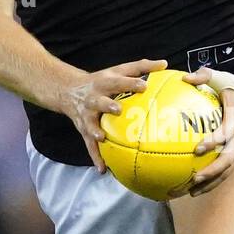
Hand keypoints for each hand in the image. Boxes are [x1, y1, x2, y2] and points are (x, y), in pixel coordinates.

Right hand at [60, 57, 167, 172]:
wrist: (69, 91)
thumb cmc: (102, 81)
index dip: (130, 83)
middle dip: (108, 105)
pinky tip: (103, 169)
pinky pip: (89, 145)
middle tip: (118, 110)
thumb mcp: (118, 70)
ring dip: (95, 130)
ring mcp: (87, 115)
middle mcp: (94, 98)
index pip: (118, 82)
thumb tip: (165, 64)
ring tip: (102, 138)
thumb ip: (141, 67)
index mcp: (104, 83)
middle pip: (100, 101)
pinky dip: (96, 157)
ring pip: (90, 124)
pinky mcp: (83, 129)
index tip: (144, 86)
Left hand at [173, 67, 233, 196]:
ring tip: (193, 192)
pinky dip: (216, 179)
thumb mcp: (225, 78)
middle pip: (228, 159)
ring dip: (212, 182)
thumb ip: (204, 76)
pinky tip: (200, 187)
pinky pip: (230, 169)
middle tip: (194, 179)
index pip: (226, 134)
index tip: (197, 149)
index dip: (213, 142)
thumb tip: (184, 77)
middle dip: (212, 172)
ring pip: (229, 169)